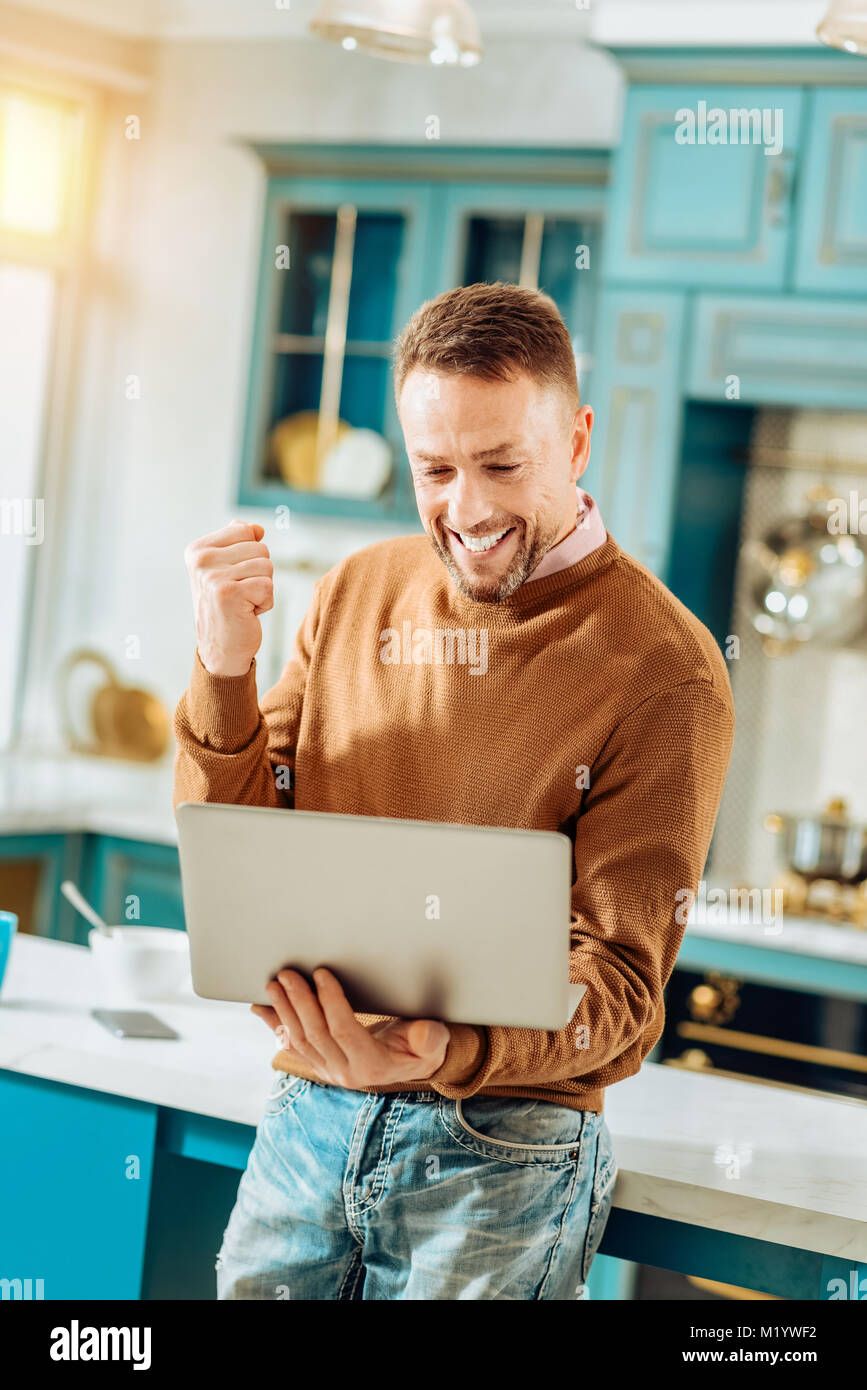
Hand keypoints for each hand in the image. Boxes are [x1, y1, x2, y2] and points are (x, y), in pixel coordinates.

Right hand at [184, 520, 273, 676]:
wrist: (221, 650)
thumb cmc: (228, 608)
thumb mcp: (229, 570)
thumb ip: (240, 543)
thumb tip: (258, 528)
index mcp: (198, 549)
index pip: (246, 531)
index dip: (251, 556)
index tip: (234, 578)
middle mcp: (201, 560)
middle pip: (260, 549)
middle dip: (260, 574)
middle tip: (240, 595)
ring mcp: (213, 576)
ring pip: (267, 567)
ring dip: (263, 589)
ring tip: (243, 604)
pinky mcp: (229, 593)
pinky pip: (268, 586)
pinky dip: (265, 603)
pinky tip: (247, 613)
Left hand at [252, 967, 450, 1087]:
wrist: (411, 1063)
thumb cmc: (424, 1046)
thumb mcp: (434, 1042)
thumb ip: (430, 1039)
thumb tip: (424, 1035)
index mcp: (374, 1066)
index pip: (345, 1031)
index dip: (331, 1002)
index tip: (322, 974)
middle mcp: (347, 1073)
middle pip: (316, 1035)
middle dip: (299, 1002)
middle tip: (288, 974)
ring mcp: (330, 1071)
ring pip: (300, 1041)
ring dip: (284, 1011)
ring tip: (273, 985)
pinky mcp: (320, 1064)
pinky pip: (292, 1046)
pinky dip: (274, 1025)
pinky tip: (260, 1009)